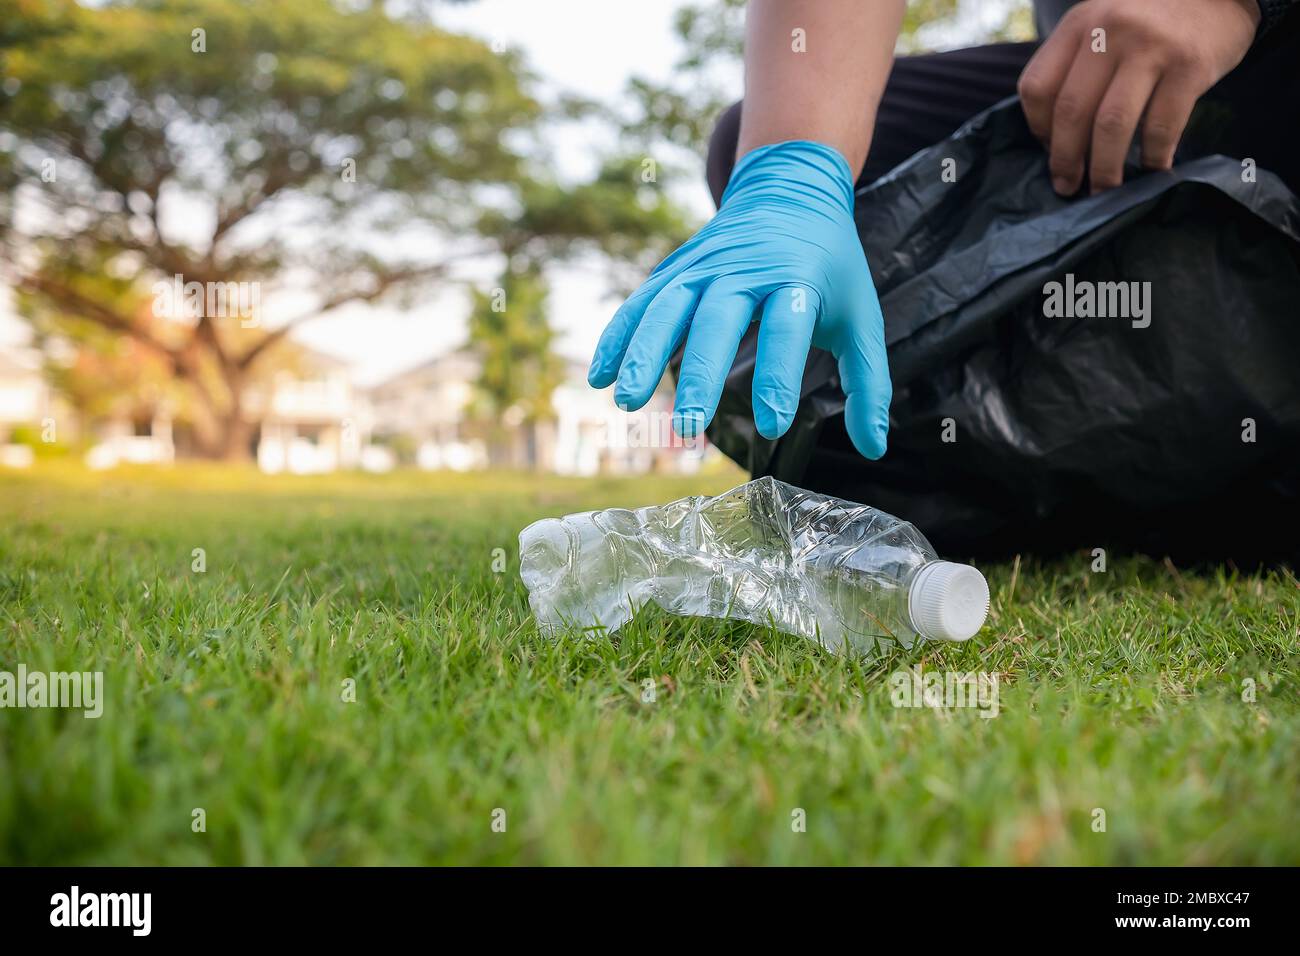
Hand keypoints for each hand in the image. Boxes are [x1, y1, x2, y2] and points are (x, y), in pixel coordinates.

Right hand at [587, 140, 890, 459]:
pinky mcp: (675, 269)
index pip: (786, 329)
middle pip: (716, 321)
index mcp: (798, 280)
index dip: (779, 376)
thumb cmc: (830, 268)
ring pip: (667, 309)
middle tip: (690, 427)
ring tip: (629, 403)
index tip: (774, 426)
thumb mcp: (862, 318)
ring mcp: (702, 267)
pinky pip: (641, 303)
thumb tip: (874, 447)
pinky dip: (619, 336)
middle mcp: (744, 270)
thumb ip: (868, 384)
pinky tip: (600, 376)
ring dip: (644, 355)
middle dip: (700, 373)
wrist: (790, 191)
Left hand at [1017, 0, 1258, 194]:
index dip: (1038, 128)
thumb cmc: (1152, 18)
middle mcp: (1109, 31)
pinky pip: (1161, 126)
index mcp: (1079, 24)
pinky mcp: (1190, 64)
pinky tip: (1153, 170)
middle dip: (1065, 160)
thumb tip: (1054, 137)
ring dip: (1104, 168)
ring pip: (1112, 125)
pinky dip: (1154, 157)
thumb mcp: (1103, 24)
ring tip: (1104, 191)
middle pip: (1071, 111)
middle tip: (1068, 187)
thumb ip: (1076, 64)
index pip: (1037, 87)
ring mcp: (1151, 47)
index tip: (1049, 150)